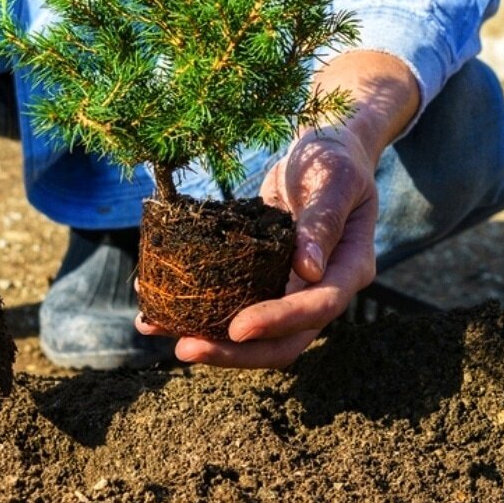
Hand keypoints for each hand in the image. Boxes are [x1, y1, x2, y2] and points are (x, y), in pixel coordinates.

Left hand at [136, 127, 377, 367]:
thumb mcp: (334, 180)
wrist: (320, 150)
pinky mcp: (261, 278)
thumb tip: (309, 271)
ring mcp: (289, 289)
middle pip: (283, 341)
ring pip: (253, 333)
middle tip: (185, 348)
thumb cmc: (333, 159)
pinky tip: (154, 306)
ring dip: (207, 337)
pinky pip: (231, 301)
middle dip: (234, 352)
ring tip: (154, 328)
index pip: (318, 308)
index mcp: (349, 268)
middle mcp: (320, 289)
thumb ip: (323, 221)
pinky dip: (195, 307)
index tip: (238, 328)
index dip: (279, 322)